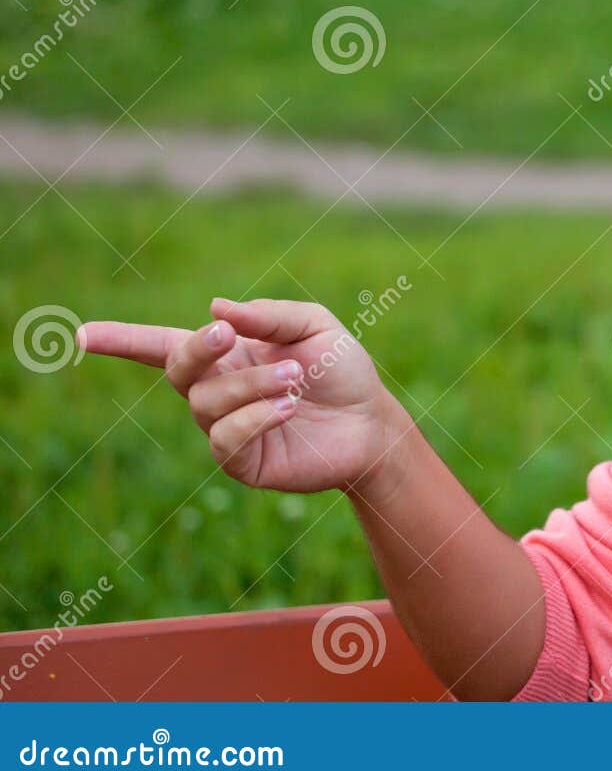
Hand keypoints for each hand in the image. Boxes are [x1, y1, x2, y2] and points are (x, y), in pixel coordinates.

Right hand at [78, 297, 412, 494]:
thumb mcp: (315, 327)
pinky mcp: (242, 462)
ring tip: (296, 380)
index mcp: (226, 354)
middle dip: (195, 348)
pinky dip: (256, 417)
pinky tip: (287, 408)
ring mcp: (225, 428)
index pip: (161, 346)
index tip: (80, 335)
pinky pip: (226, 439)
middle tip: (226, 334)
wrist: (372, 422)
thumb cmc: (341, 371)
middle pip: (177, 367)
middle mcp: (217, 390)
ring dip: (252, 385)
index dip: (121, 341)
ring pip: (207, 403)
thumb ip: (268, 316)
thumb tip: (215, 308)